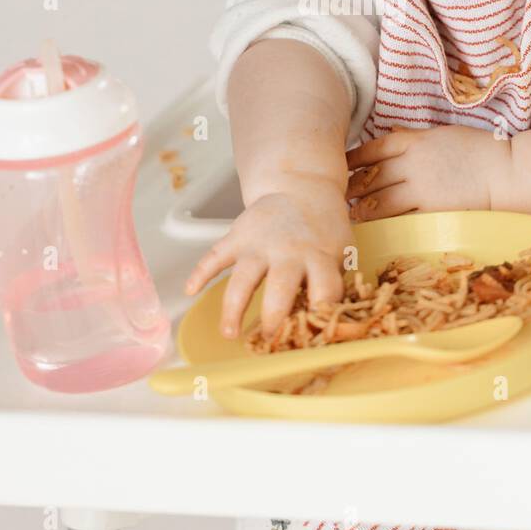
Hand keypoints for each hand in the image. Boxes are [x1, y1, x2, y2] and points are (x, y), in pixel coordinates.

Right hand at [184, 177, 351, 340]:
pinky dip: (200, 272)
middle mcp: (288, 251)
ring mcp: (260, 244)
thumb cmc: (322, 230)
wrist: (302, 189)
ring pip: (242, 278)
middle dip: (273, 318)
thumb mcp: (340, 251)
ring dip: (233, 308)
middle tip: (268, 340)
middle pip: (279, 288)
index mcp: (319, 256)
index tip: (313, 334)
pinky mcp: (238, 236)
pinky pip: (215, 255)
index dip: (321, 312)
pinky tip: (190, 291)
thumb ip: (332, 282)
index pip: (325, 288)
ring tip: (230, 334)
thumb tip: (326, 324)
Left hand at [346, 125, 501, 219]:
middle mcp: (413, 164)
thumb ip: (416, 139)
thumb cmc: (479, 151)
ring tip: (350, 214)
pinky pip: (400, 219)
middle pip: (371, 176)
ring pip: (379, 201)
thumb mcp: (444, 134)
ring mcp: (422, 189)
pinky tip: (374, 227)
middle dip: (351, 186)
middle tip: (338, 194)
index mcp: (416, 141)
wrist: (507, 173)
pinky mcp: (432, 212)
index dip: (354, 157)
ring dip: (361, 209)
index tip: (342, 164)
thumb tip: (392, 136)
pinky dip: (384, 223)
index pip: (374, 148)